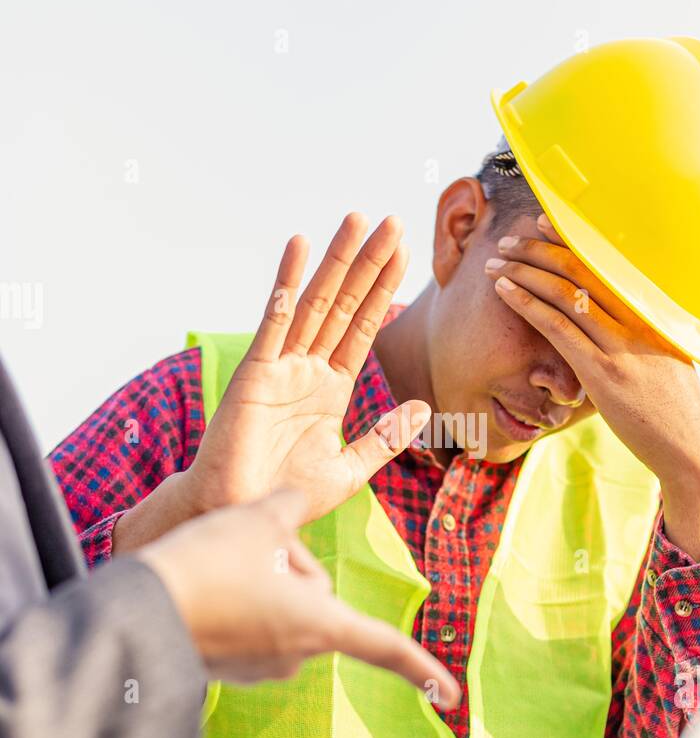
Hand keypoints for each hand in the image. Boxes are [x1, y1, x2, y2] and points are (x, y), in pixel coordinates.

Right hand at [137, 486, 459, 702]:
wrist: (137, 611)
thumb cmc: (206, 567)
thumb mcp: (255, 519)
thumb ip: (289, 508)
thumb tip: (298, 494)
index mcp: (319, 622)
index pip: (385, 647)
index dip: (422, 670)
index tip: (452, 696)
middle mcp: (298, 652)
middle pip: (316, 597)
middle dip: (292, 568)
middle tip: (250, 547)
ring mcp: (263, 666)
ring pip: (281, 609)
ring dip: (261, 583)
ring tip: (219, 569)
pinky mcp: (231, 669)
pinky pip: (251, 625)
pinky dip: (237, 603)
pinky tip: (207, 586)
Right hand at [184, 213, 427, 522]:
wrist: (241, 516)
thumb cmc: (286, 497)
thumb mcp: (348, 469)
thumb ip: (384, 438)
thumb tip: (421, 407)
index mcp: (331, 388)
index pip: (364, 327)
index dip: (384, 289)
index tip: (405, 251)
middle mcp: (307, 369)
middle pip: (345, 304)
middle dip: (369, 263)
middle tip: (392, 220)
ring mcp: (281, 366)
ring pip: (315, 303)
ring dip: (336, 262)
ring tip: (356, 221)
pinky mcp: (255, 372)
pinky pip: (275, 322)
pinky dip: (286, 285)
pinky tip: (298, 249)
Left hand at [485, 216, 699, 559]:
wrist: (691, 448)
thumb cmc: (676, 408)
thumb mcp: (667, 355)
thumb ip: (643, 332)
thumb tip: (621, 318)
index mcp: (655, 309)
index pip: (607, 260)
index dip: (571, 237)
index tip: (544, 223)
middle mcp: (639, 317)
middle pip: (581, 268)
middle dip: (538, 250)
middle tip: (507, 243)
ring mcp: (621, 344)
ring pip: (565, 292)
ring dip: (524, 272)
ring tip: (495, 263)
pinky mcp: (602, 372)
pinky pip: (558, 328)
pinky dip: (527, 304)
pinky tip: (505, 292)